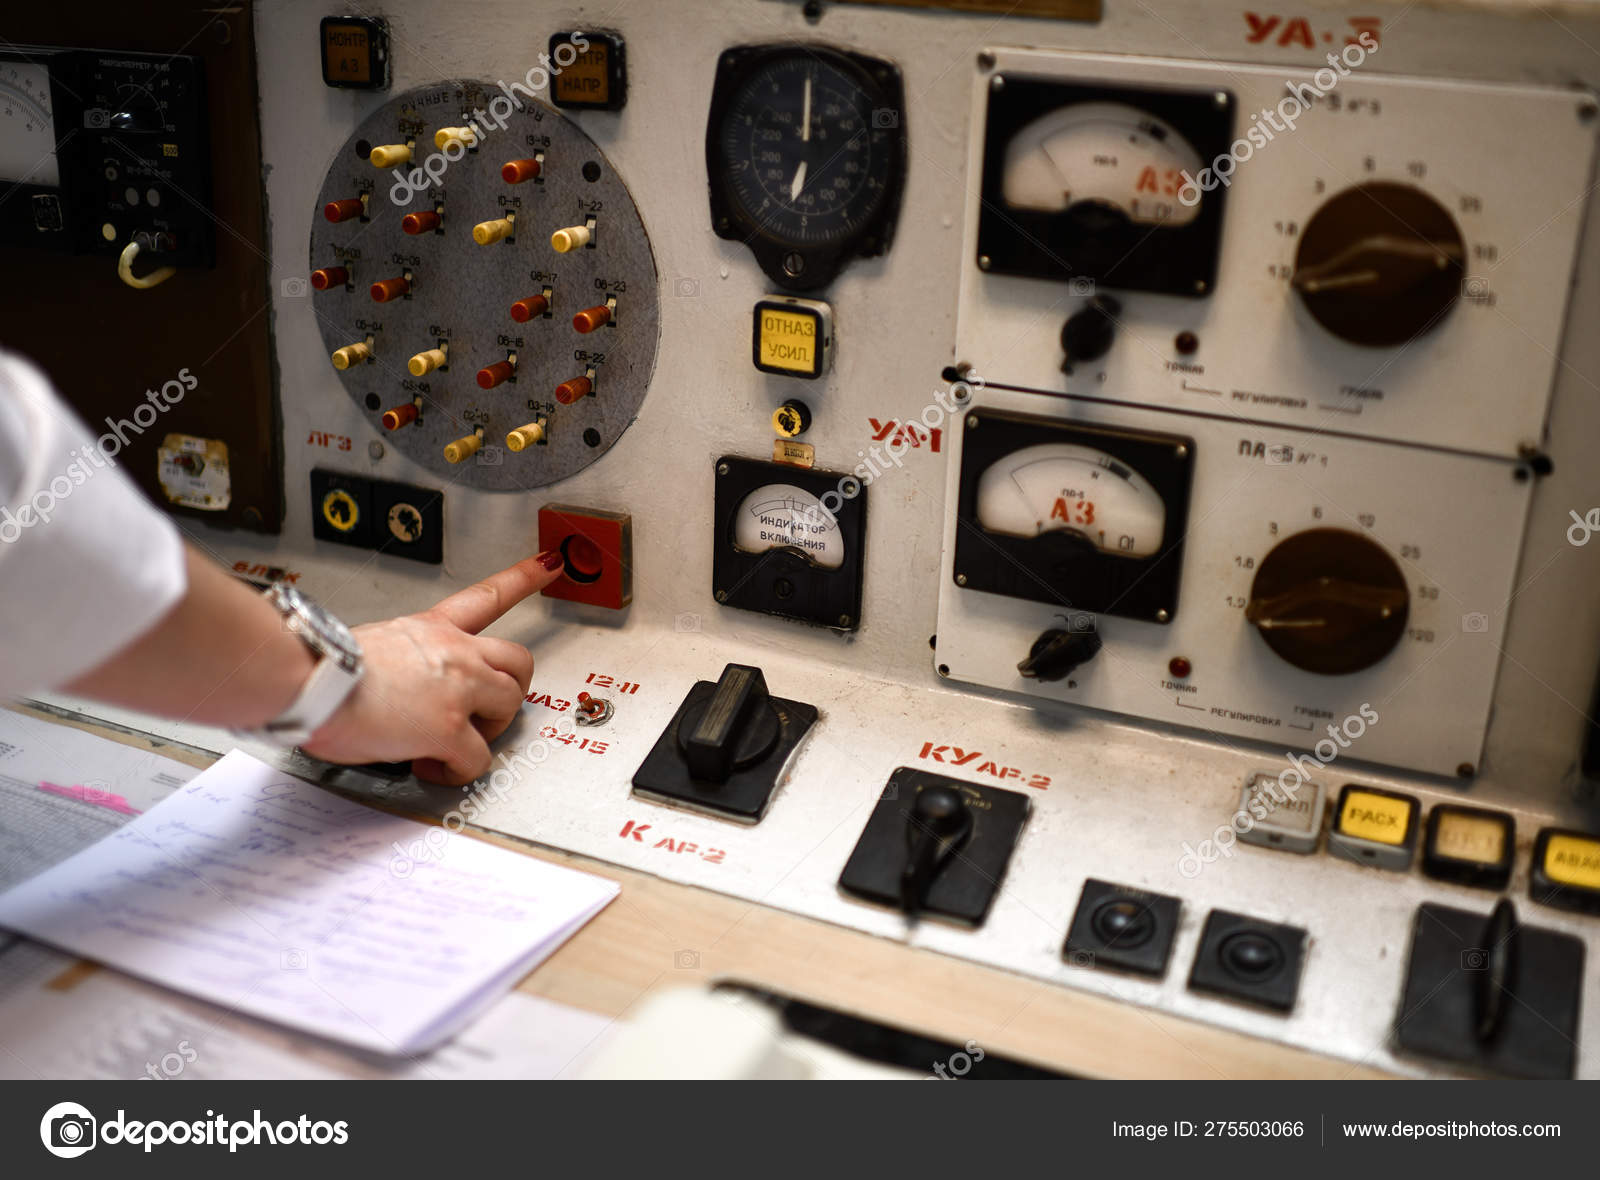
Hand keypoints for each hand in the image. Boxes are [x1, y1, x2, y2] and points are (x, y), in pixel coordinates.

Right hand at [300, 552, 563, 784]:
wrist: (308, 681)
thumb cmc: (320, 667)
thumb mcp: (368, 643)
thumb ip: (398, 659)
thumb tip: (391, 685)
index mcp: (431, 628)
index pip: (488, 596)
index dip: (524, 577)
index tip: (550, 564)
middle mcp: (453, 651)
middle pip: (519, 662)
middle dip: (510, 690)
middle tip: (484, 713)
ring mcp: (456, 689)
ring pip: (509, 706)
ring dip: (487, 731)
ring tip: (451, 743)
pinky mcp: (448, 728)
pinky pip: (477, 758)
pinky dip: (457, 771)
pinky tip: (430, 768)